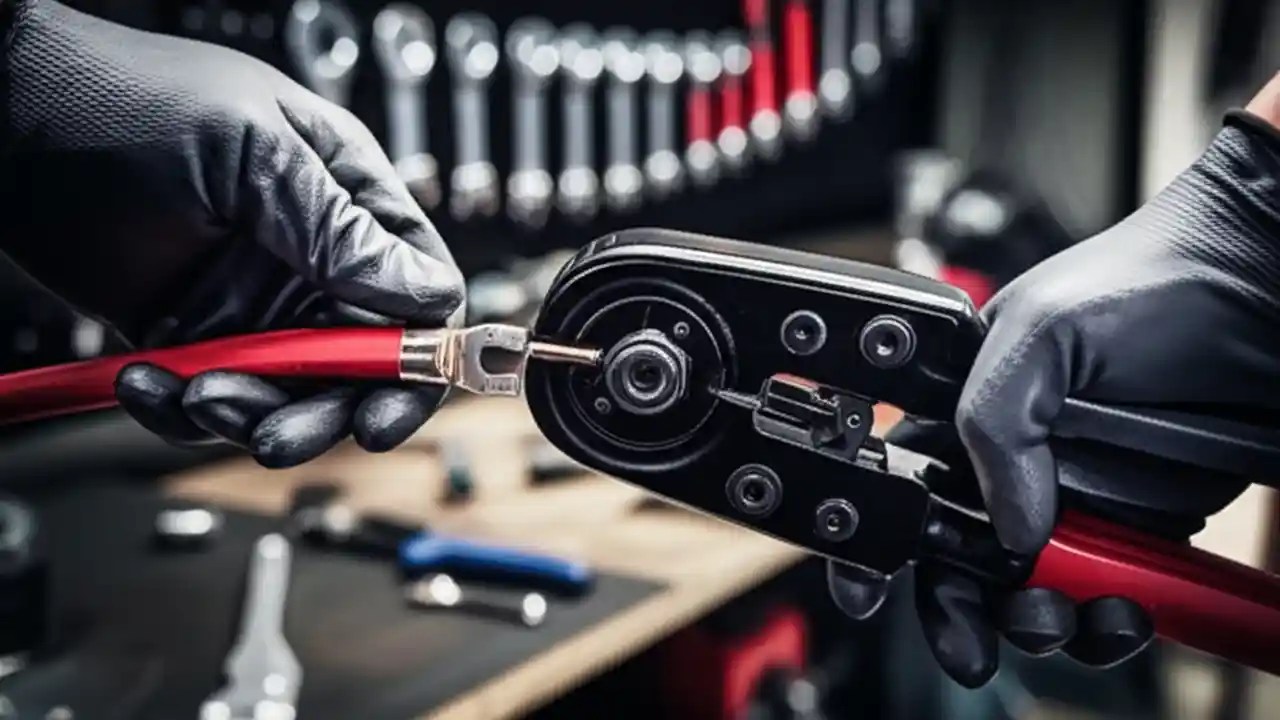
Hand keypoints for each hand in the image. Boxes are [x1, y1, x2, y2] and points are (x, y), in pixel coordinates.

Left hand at [1, 1, 463, 465]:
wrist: (6, 115)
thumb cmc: (124, 97)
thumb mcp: (251, 153)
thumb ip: (340, 229)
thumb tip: (427, 295)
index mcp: (346, 199)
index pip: (420, 292)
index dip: (417, 357)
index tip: (386, 404)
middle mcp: (311, 258)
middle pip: (362, 364)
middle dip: (328, 410)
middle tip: (281, 436)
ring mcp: (253, 301)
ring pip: (288, 395)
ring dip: (248, 414)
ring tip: (195, 395)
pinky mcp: (194, 335)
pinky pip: (209, 399)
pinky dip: (178, 410)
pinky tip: (145, 382)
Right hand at [829, 104, 1279, 685]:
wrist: (1257, 290)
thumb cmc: (1144, 281)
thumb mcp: (1039, 330)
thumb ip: (995, 422)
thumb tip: (1008, 530)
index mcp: (966, 413)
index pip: (908, 492)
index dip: (890, 553)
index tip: (887, 602)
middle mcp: (1014, 464)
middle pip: (966, 564)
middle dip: (972, 613)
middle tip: (991, 641)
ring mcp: (1077, 498)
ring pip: (1039, 592)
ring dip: (1051, 623)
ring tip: (1080, 619)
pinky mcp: (1141, 524)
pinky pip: (1111, 594)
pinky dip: (1115, 619)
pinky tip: (1130, 610)